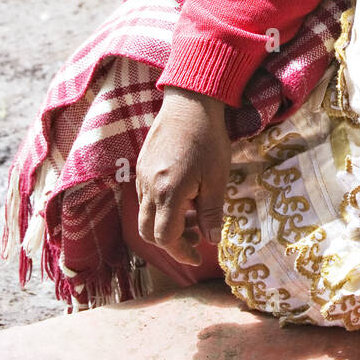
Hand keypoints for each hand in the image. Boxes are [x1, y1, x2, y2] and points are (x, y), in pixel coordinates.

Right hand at [135, 87, 231, 264]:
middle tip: (195, 240)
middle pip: (147, 232)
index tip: (197, 256)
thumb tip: (212, 240)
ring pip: (145, 214)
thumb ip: (212, 213)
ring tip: (194, 216)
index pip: (164, 237)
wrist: (190, 102)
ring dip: (166, 224)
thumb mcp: (217, 179)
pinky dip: (161, 206)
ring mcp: (142, 176)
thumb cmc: (208, 139)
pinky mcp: (141, 166)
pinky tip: (184, 196)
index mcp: (168, 193)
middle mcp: (148, 187)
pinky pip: (145, 196)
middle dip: (170, 243)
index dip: (181, 252)